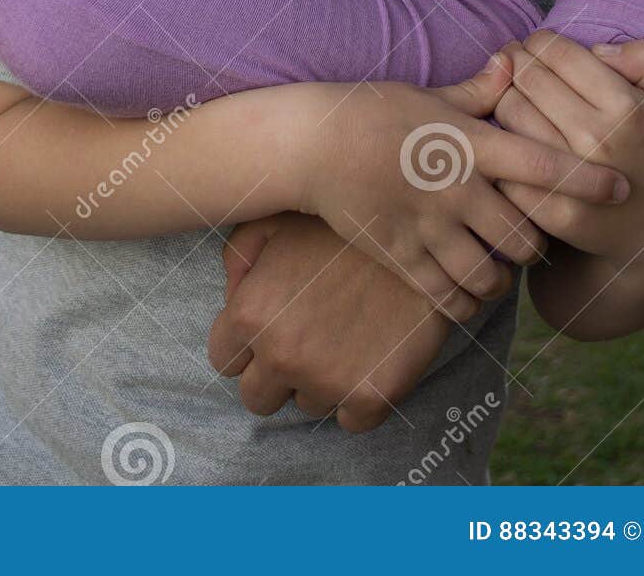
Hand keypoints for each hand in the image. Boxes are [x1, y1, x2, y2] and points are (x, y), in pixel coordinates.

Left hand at [208, 212, 514, 431]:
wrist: (419, 238)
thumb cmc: (343, 226)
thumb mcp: (277, 220)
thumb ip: (240, 255)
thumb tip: (232, 293)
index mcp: (250, 314)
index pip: (224, 360)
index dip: (247, 344)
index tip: (272, 329)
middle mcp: (282, 354)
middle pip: (257, 398)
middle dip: (275, 373)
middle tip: (306, 339)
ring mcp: (327, 381)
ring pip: (306, 406)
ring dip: (320, 380)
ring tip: (346, 335)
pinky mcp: (372, 397)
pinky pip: (350, 422)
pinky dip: (358, 397)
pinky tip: (370, 357)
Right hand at [297, 57, 631, 311]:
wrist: (311, 144)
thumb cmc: (372, 111)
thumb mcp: (429, 95)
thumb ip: (478, 90)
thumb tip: (514, 62)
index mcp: (467, 145)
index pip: (542, 165)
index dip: (587, 179)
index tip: (620, 188)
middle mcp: (454, 189)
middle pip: (525, 236)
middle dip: (539, 242)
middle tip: (536, 237)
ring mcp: (427, 227)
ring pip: (491, 276)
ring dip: (503, 276)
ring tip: (500, 266)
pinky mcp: (400, 257)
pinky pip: (448, 296)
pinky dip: (467, 301)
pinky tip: (468, 289)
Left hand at [492, 32, 643, 271]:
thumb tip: (597, 48)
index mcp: (626, 107)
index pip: (558, 52)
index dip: (538, 42)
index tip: (535, 46)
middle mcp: (597, 138)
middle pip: (526, 77)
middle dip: (514, 63)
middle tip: (514, 65)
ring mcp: (572, 177)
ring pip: (508, 113)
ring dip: (502, 99)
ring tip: (514, 100)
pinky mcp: (552, 210)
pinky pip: (505, 162)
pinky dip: (501, 146)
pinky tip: (509, 141)